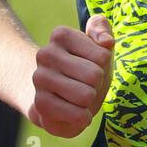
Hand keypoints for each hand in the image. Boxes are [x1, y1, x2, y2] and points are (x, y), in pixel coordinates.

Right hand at [28, 15, 113, 137]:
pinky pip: (76, 114)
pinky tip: (73, 111)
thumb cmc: (85, 69)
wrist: (59, 98)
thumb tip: (106, 41)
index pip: (103, 55)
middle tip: (84, 84)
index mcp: (60, 35)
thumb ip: (102, 29)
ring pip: (86, 96)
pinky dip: (82, 117)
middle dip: (96, 85)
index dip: (103, 66)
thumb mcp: (98, 46)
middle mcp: (45, 54)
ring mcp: (39, 79)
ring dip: (89, 102)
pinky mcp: (40, 104)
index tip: (90, 65)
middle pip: (94, 76)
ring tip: (78, 97)